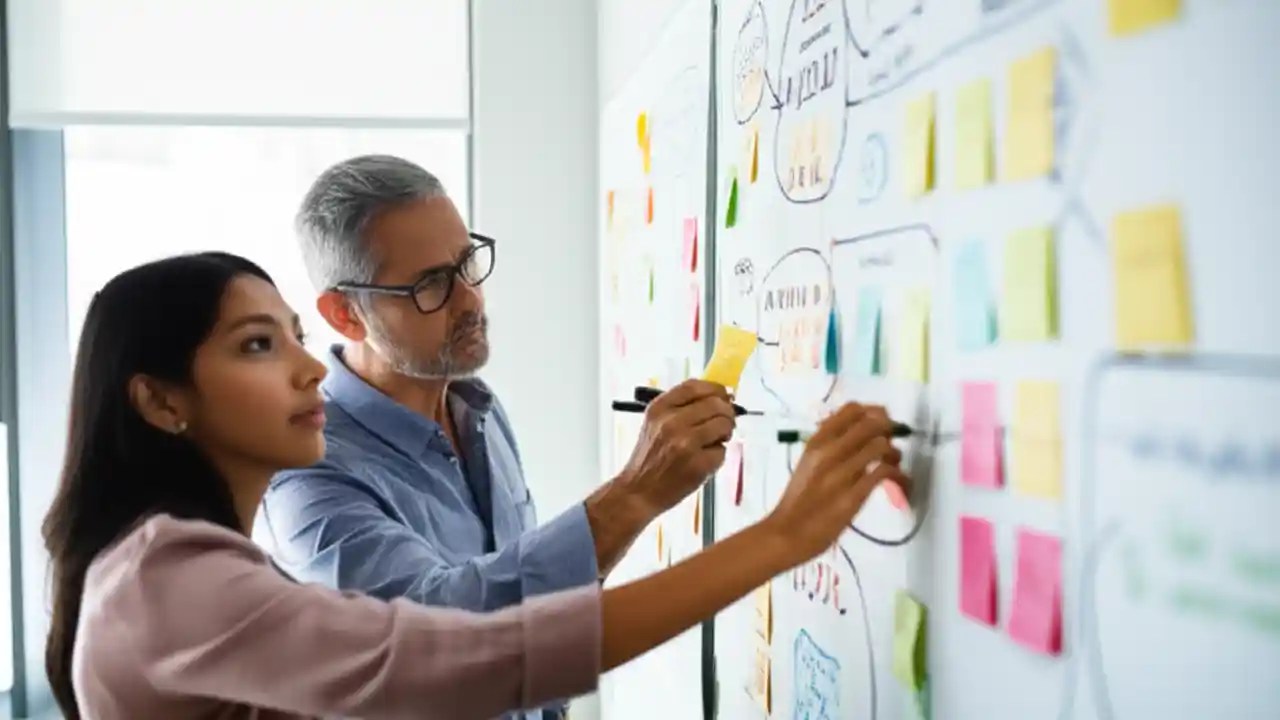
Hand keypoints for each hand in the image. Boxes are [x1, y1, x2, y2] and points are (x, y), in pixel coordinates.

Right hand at [617, 380, 736, 515]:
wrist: (637, 492)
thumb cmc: (649, 458)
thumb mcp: (655, 424)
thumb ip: (681, 408)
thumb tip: (718, 397)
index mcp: (659, 408)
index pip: (695, 386)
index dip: (715, 389)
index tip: (723, 395)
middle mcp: (671, 422)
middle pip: (716, 404)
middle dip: (727, 413)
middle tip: (725, 423)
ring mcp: (686, 444)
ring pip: (723, 424)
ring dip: (726, 432)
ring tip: (716, 440)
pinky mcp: (698, 464)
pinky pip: (722, 451)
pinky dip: (718, 455)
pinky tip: (704, 460)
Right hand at [762, 403, 909, 563]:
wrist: (787, 533)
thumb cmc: (799, 498)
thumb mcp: (809, 462)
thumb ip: (830, 445)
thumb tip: (859, 431)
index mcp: (816, 441)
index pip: (853, 409)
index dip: (874, 413)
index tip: (880, 425)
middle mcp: (829, 452)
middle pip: (872, 423)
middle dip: (889, 431)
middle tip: (891, 446)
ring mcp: (841, 474)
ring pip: (880, 446)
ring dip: (894, 454)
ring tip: (894, 465)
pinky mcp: (853, 496)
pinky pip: (884, 473)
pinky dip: (898, 475)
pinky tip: (899, 482)